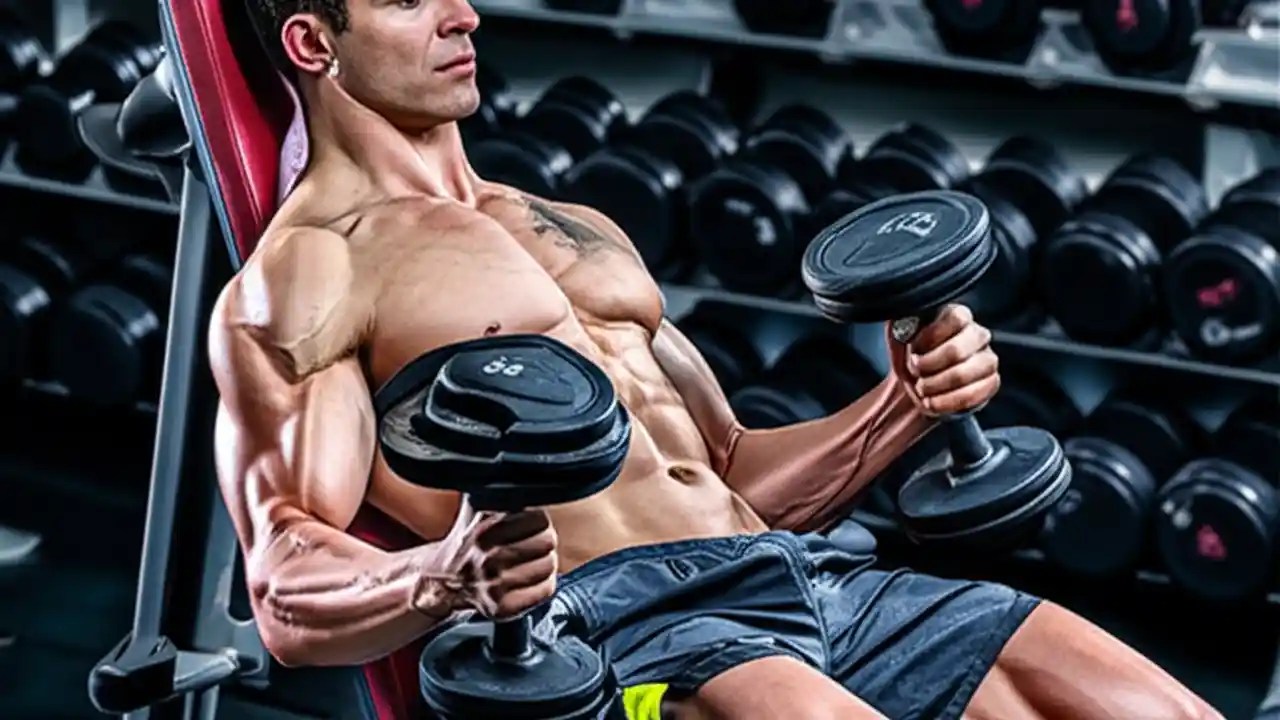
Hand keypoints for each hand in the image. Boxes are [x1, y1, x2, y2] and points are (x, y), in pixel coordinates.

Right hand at [415, 499, 557, 619]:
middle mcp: (487, 556)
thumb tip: (519, 467)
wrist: (443, 580)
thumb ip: (496, 489)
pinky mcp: (501, 608)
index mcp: (484, 527)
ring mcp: (494, 584)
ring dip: (544, 565)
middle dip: (544, 543)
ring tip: (529, 563)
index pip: (539, 519)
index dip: (538, 522)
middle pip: (548, 542)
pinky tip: (528, 581)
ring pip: (549, 567)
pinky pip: (545, 592)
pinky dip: (542, 586)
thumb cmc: (468, 539)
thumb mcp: (476, 507)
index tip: (529, 526)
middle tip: (532, 546)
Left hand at [888, 304, 999, 416]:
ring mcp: (988, 360)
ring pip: (963, 375)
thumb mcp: (901, 335)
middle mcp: (978, 335)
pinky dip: (945, 402)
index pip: (955, 318)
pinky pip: (971, 396)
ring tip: (921, 388)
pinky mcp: (990, 383)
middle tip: (915, 372)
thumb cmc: (913, 354)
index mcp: (959, 316)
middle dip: (929, 366)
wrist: (918, 381)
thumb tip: (907, 332)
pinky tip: (931, 402)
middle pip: (957, 351)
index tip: (914, 349)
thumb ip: (903, 328)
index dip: (930, 336)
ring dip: (935, 385)